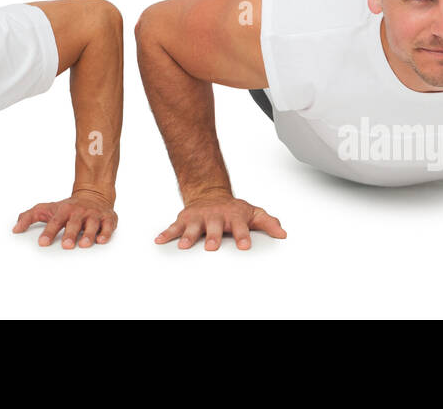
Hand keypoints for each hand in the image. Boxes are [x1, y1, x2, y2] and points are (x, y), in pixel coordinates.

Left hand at [13, 191, 116, 248]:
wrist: (94, 194)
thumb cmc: (68, 207)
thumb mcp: (47, 209)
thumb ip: (29, 217)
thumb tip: (15, 229)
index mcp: (64, 210)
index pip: (55, 221)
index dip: (49, 232)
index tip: (42, 243)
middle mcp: (79, 212)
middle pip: (74, 223)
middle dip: (70, 234)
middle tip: (66, 246)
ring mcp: (94, 215)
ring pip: (92, 224)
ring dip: (88, 234)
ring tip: (84, 245)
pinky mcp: (108, 218)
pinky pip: (108, 226)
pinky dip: (105, 232)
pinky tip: (101, 240)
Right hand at [156, 193, 285, 250]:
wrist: (210, 194)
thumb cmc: (232, 209)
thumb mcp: (252, 213)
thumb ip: (268, 223)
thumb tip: (283, 233)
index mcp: (232, 216)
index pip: (239, 226)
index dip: (243, 235)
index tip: (245, 245)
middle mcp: (215, 216)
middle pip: (214, 227)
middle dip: (212, 237)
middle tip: (211, 247)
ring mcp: (198, 218)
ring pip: (193, 227)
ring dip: (188, 236)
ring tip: (183, 245)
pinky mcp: (185, 220)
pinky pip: (174, 227)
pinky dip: (166, 233)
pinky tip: (160, 240)